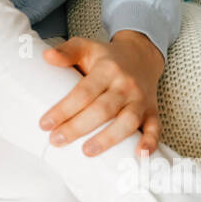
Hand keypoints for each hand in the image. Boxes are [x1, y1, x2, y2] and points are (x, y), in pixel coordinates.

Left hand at [37, 31, 164, 157]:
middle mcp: (126, 85)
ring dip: (109, 139)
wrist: (141, 55)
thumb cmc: (107, 57)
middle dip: (78, 127)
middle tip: (57, 140)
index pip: (84, 92)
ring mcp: (141, 99)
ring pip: (128, 121)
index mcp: (107, 69)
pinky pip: (155, 128)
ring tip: (87, 152)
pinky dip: (150, 142)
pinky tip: (140, 155)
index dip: (64, 109)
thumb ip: (67, 52)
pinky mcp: (152, 111)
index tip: (45, 124)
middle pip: (103, 109)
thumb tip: (47, 57)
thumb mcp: (85, 46)